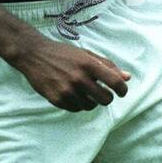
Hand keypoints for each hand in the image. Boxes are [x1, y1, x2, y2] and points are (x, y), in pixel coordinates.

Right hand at [15, 36, 130, 111]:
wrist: (34, 55)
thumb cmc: (63, 54)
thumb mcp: (86, 54)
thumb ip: (107, 66)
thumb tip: (127, 78)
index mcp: (88, 64)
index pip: (114, 82)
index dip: (122, 90)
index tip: (121, 92)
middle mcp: (79, 78)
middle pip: (105, 99)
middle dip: (106, 98)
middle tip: (102, 93)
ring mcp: (67, 90)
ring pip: (91, 106)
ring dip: (91, 101)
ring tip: (84, 92)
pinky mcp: (57, 99)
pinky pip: (76, 109)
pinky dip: (78, 104)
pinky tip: (73, 94)